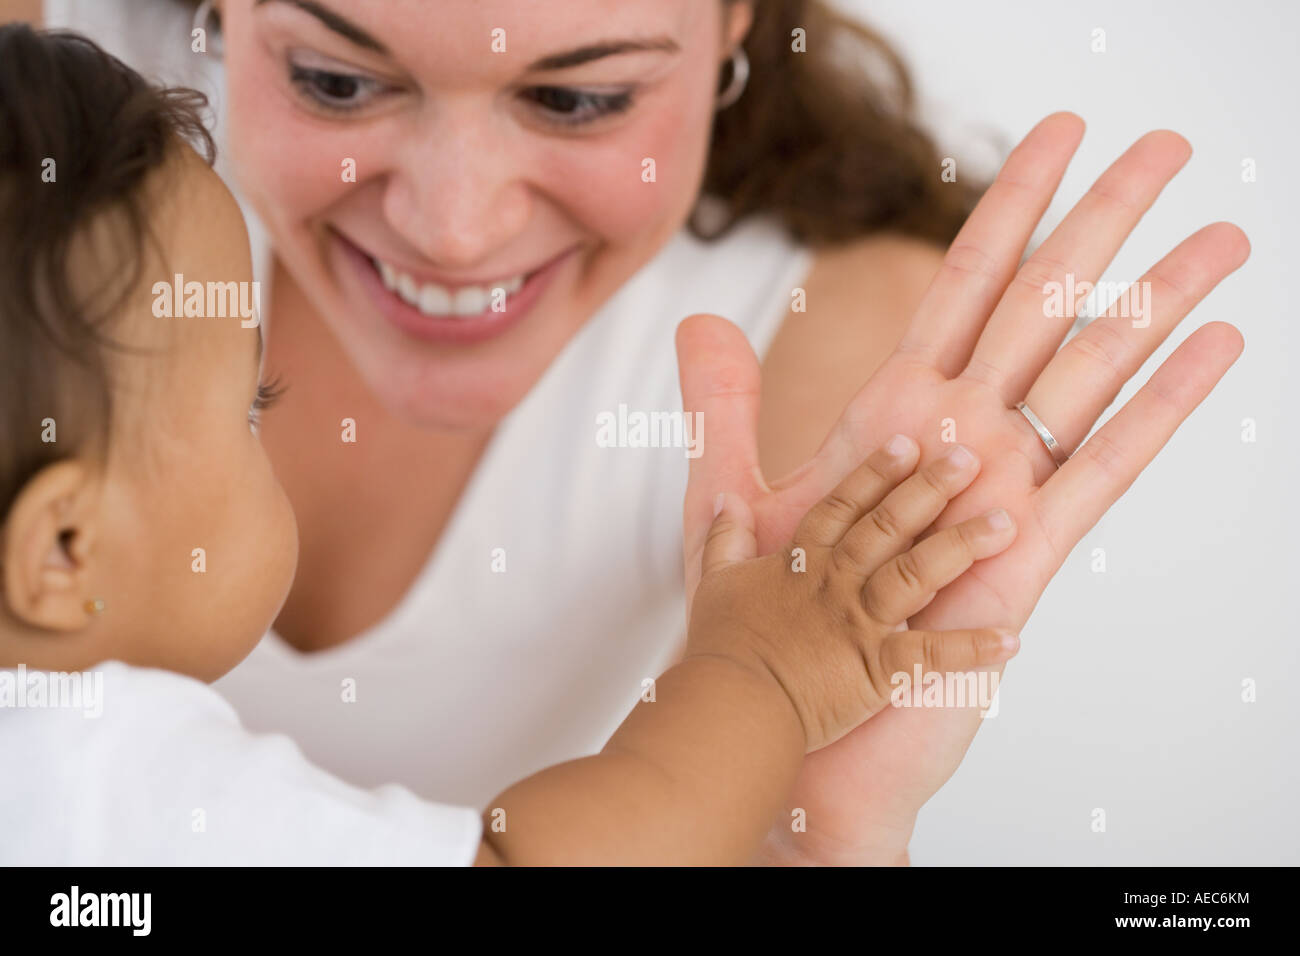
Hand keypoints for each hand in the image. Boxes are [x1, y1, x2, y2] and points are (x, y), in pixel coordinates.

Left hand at [676, 113, 1248, 863]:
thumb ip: (726, 406)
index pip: (964, 282)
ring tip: (1223, 234)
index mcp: (900, 412)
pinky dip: (1159, 406)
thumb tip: (698, 320)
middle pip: (1043, 303)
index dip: (1010, 205)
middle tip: (1169, 143)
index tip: (1058, 134)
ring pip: (1090, 371)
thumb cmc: (774, 618)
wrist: (793, 722)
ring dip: (1157, 298)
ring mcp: (1001, 490)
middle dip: (1102, 219)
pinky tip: (1213, 347)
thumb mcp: (736, 495)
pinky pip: (1102, 466)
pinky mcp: (1024, 554)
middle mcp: (962, 437)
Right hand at [689, 437, 1020, 751]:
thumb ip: (724, 538)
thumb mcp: (714, 582)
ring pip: (917, 574)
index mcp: (801, 564)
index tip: (909, 445)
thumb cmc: (722, 650)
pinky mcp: (876, 670)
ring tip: (1004, 524)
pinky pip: (931, 657)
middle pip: (888, 526)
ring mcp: (859, 624)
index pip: (842, 506)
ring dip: (961, 548)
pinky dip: (971, 650)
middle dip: (930, 490)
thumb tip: (726, 502)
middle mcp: (836, 584)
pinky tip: (1011, 639)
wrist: (731, 705)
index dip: (875, 473)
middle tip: (969, 460)